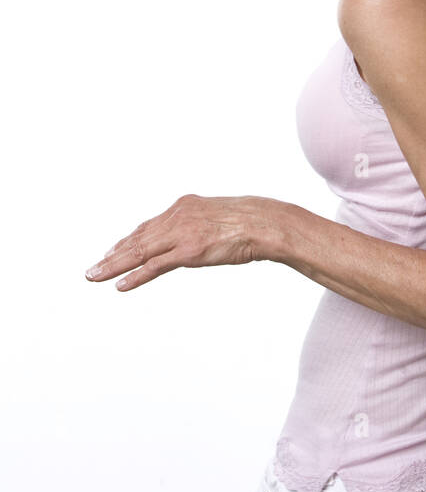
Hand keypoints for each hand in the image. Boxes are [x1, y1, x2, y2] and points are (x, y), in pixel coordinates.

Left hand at [84, 193, 275, 290]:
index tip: (112, 251)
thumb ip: (201, 226)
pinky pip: (155, 265)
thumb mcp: (218, 218)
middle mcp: (177, 216)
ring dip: (114, 265)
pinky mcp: (188, 251)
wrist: (266, 222)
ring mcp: (181, 233)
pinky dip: (135, 276)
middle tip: (93, 268)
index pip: (148, 226)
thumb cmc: (251, 222)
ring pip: (139, 251)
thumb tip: (200, 236)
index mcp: (184, 207)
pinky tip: (120, 285)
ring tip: (95, 276)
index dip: (128, 240)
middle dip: (113, 254)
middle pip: (137, 238)